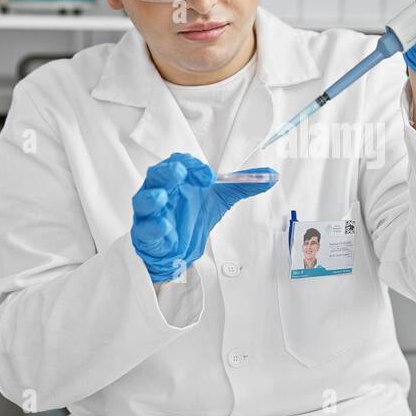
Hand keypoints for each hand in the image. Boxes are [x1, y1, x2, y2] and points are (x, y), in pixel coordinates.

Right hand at [130, 153, 276, 282]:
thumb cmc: (191, 218)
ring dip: (152, 198)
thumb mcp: (220, 199)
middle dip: (168, 173)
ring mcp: (150, 214)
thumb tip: (272, 176)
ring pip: (143, 200)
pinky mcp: (145, 235)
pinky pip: (145, 230)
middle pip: (157, 175)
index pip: (179, 163)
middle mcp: (160, 191)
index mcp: (176, 179)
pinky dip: (153, 228)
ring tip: (162, 198)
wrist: (180, 253)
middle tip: (180, 174)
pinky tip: (165, 227)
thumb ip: (242, 186)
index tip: (209, 177)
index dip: (192, 166)